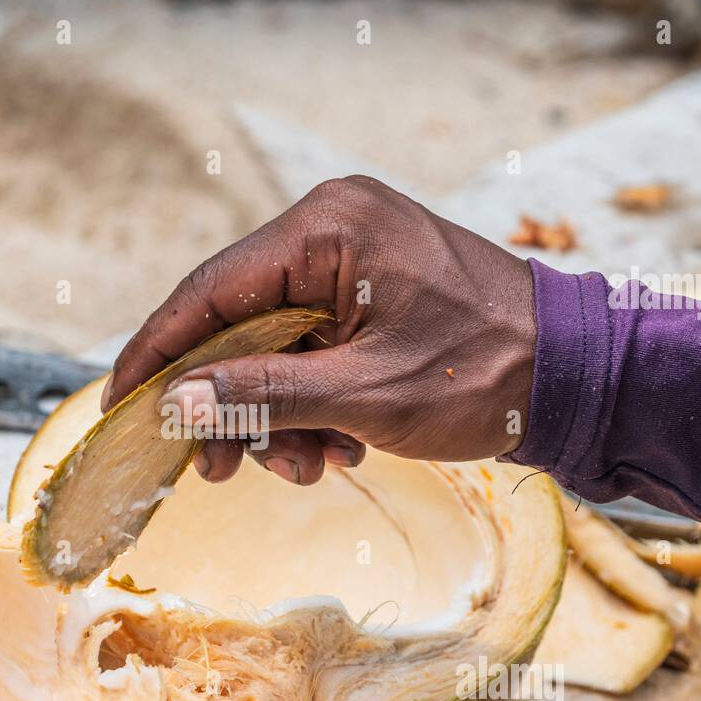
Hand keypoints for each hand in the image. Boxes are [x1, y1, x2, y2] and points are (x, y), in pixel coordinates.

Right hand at [102, 175, 537, 483]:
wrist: (579, 380)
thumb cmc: (487, 374)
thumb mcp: (363, 394)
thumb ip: (261, 393)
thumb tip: (175, 404)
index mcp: (327, 229)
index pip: (209, 291)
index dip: (157, 353)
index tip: (121, 405)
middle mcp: (331, 231)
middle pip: (236, 324)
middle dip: (229, 405)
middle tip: (219, 471)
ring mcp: (352, 262)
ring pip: (271, 348)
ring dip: (276, 417)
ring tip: (309, 466)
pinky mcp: (370, 294)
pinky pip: (310, 352)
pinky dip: (311, 406)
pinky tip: (340, 446)